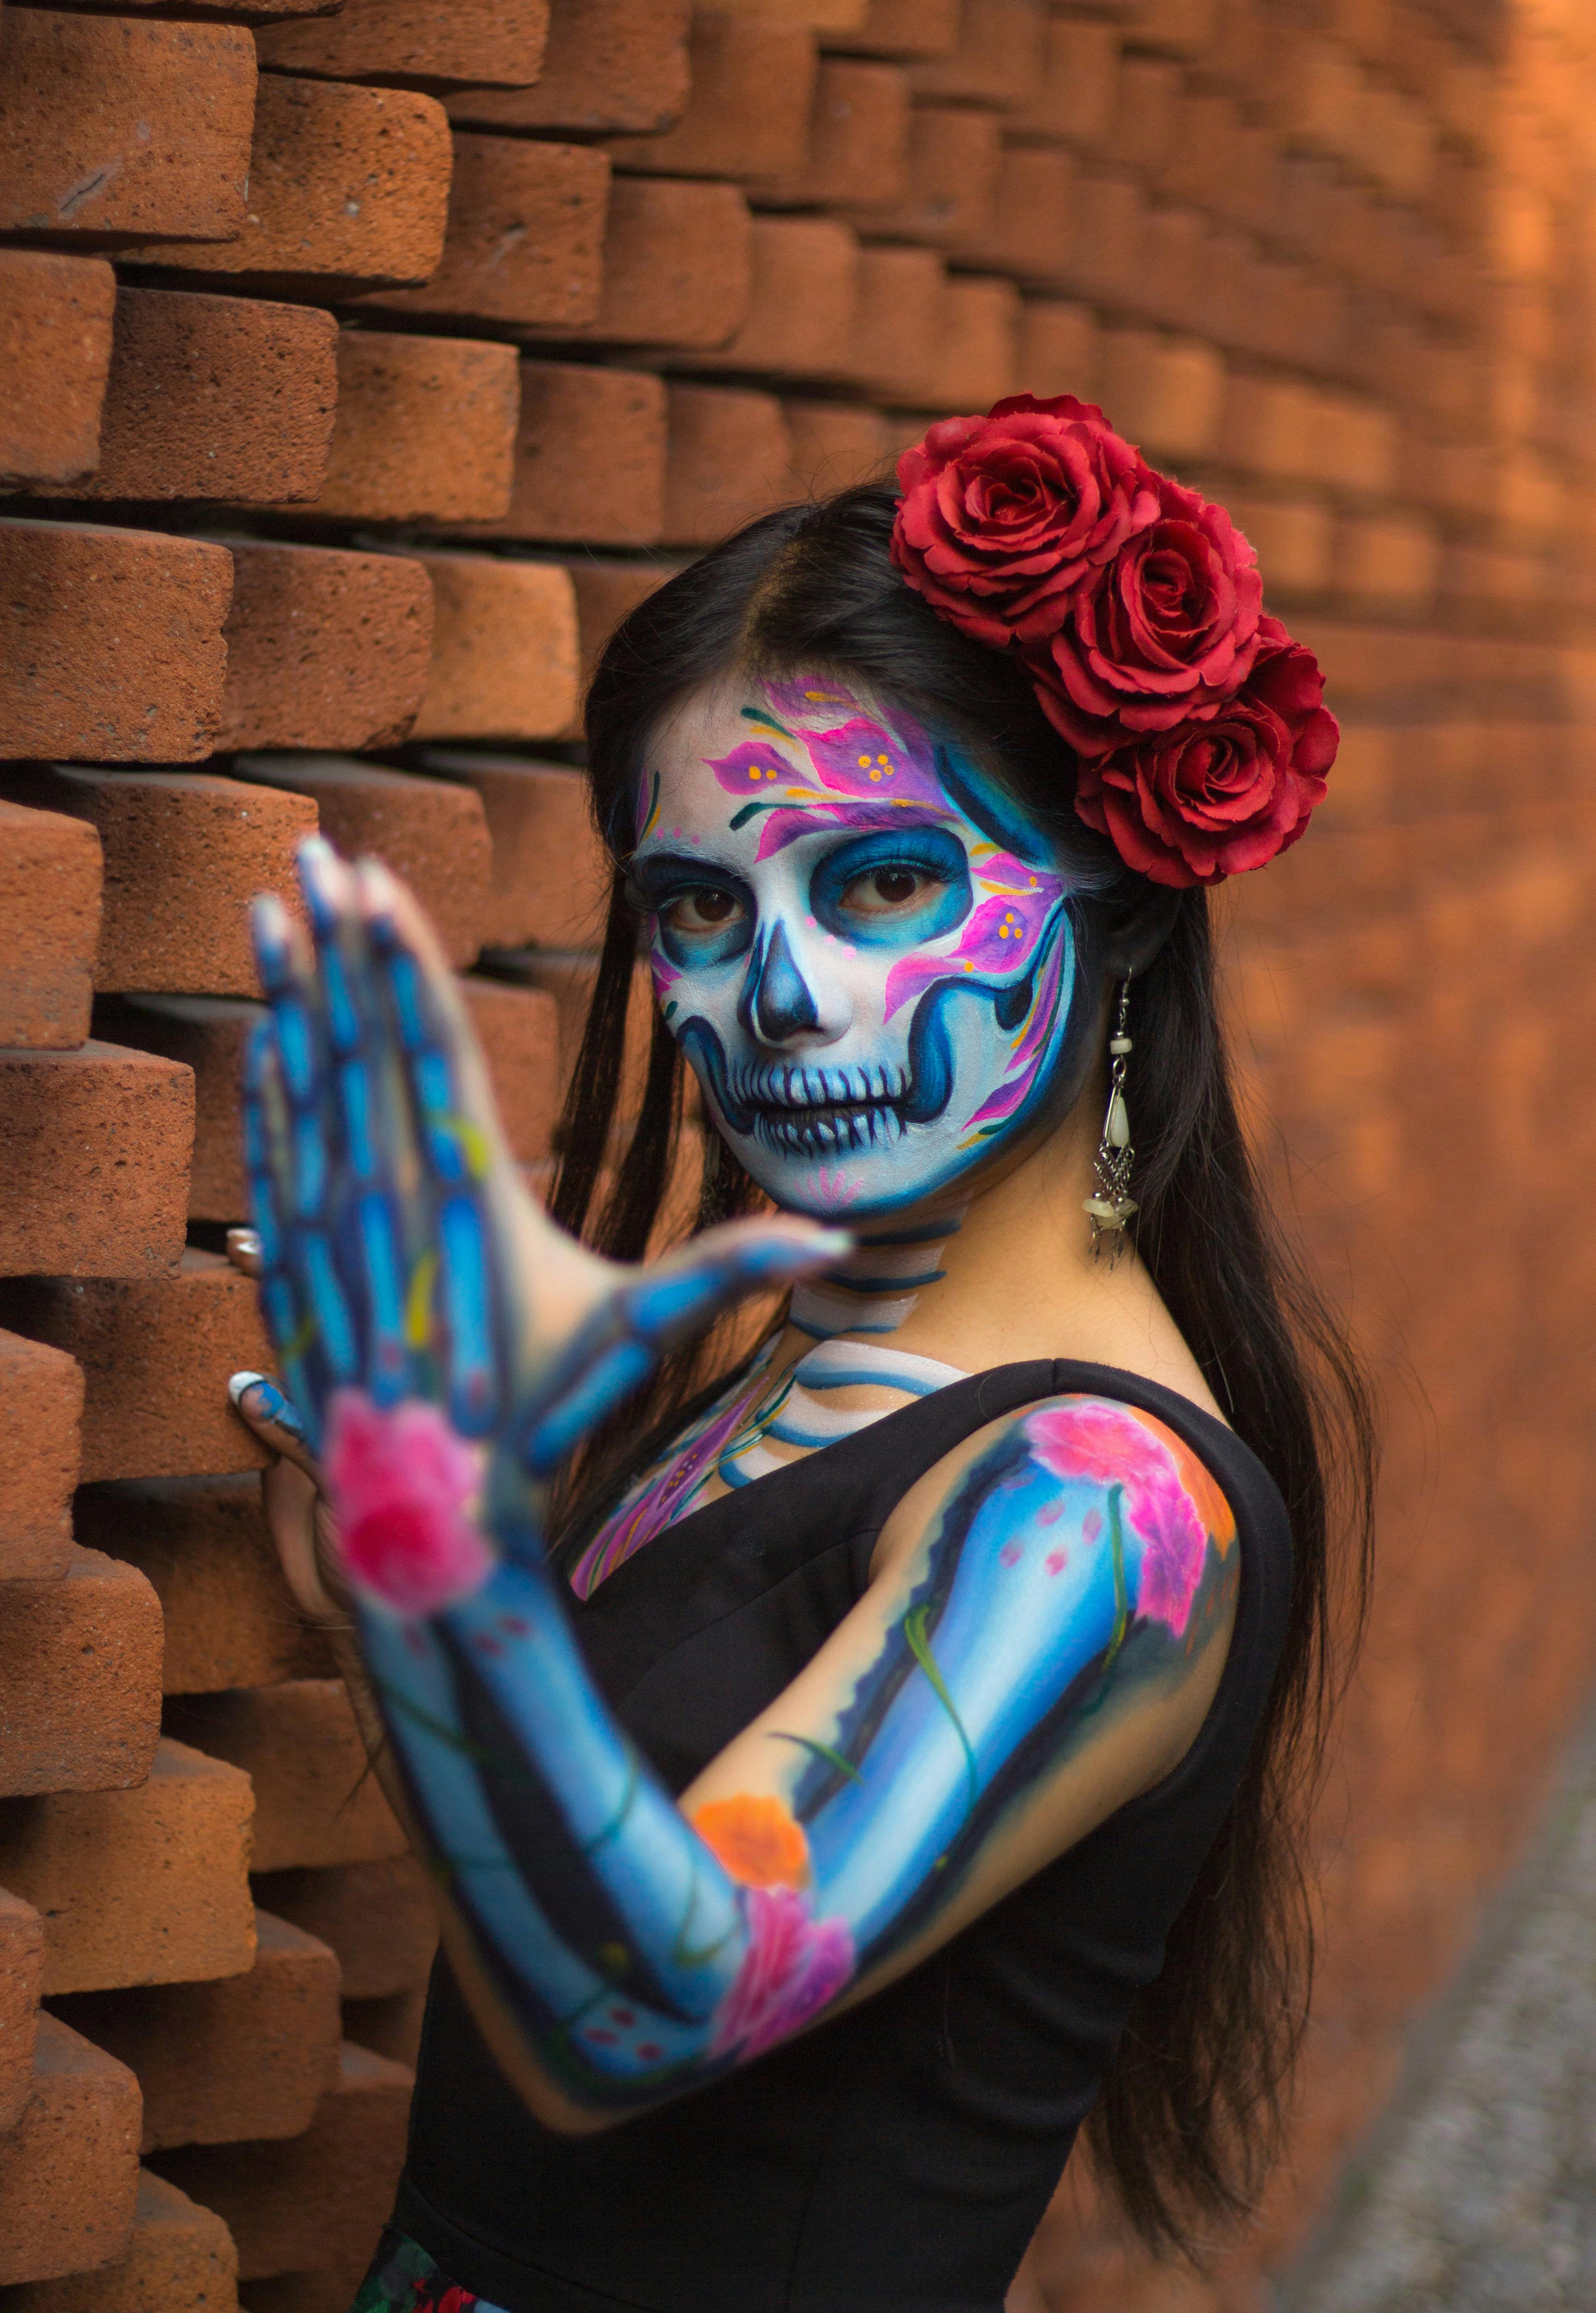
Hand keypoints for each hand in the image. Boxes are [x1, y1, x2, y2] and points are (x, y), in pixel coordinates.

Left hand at [240, 841, 844, 1607]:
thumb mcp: (634, 1335)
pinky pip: (276, 1150)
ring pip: (308, 1082)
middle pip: (362, 1041)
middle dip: (339, 941)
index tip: (376, 886)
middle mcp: (390, 1195)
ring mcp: (333, 1224)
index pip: (435, 1053)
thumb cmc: (539, 1409)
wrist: (428, 1505)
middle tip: (316, 849)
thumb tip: (835, 1241)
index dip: (403, 964)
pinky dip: (268, 1084)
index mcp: (470, 1194)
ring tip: (276, 902)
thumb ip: (727, 1274)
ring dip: (293, 990)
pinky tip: (263, 1028)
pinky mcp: (297, 1256)